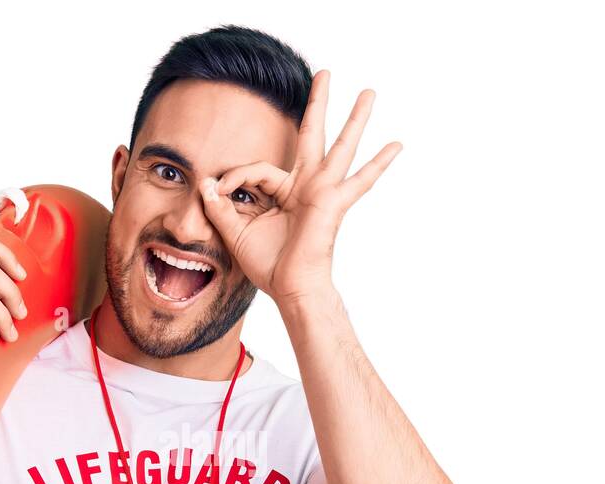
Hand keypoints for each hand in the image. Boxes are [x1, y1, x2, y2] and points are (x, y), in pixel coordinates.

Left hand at [198, 69, 402, 307]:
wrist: (291, 289)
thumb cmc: (270, 266)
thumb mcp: (235, 232)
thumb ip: (220, 207)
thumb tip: (207, 183)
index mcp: (286, 191)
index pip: (258, 168)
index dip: (234, 176)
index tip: (219, 191)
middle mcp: (308, 186)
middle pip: (312, 134)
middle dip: (318, 103)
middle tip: (325, 72)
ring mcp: (324, 191)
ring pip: (340, 146)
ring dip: (355, 118)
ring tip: (370, 91)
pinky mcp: (334, 202)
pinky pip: (360, 181)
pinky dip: (379, 164)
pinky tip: (398, 145)